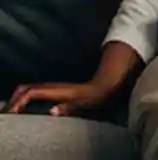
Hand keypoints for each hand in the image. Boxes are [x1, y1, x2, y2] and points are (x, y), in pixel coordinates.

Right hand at [4, 79, 120, 116]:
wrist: (106, 85)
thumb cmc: (96, 96)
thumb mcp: (84, 103)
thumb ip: (69, 107)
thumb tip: (52, 111)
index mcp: (56, 90)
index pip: (30, 93)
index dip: (18, 102)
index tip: (11, 113)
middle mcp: (52, 87)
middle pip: (24, 89)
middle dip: (12, 99)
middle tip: (5, 114)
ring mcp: (52, 88)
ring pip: (27, 90)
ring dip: (16, 99)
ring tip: (9, 113)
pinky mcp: (54, 92)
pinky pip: (32, 94)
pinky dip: (22, 99)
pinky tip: (21, 109)